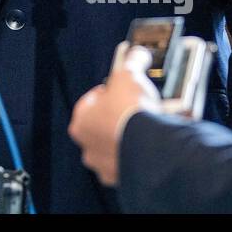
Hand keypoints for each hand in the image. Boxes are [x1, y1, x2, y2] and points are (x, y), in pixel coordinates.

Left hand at [68, 46, 161, 186]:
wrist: (150, 146)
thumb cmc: (130, 113)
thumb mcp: (129, 74)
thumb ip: (132, 62)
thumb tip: (137, 53)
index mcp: (81, 121)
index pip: (90, 102)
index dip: (106, 92)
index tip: (118, 89)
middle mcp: (88, 146)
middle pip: (102, 126)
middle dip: (117, 117)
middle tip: (134, 108)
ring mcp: (105, 164)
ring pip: (115, 147)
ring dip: (127, 137)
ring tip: (147, 126)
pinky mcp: (123, 177)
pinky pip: (130, 163)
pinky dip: (138, 155)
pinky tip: (150, 143)